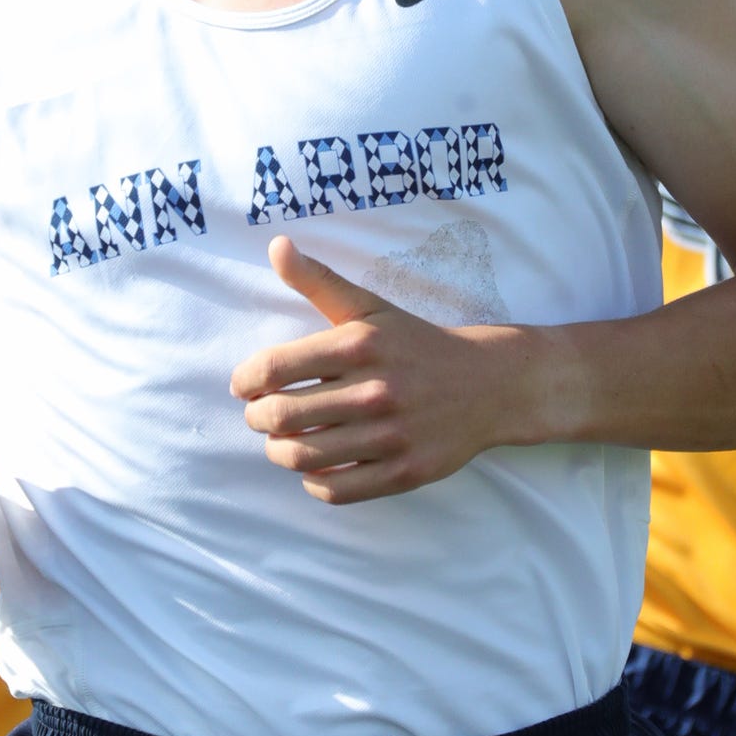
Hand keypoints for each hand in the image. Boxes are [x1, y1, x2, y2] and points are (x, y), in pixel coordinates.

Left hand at [229, 237, 509, 504]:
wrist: (490, 384)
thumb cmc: (416, 343)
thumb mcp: (370, 306)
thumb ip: (318, 280)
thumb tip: (275, 245)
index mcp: (360, 345)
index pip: (273, 369)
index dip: (245, 381)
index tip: (245, 386)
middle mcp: (375, 390)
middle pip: (281, 417)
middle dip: (257, 419)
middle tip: (260, 416)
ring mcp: (391, 435)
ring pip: (303, 457)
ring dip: (279, 452)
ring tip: (282, 441)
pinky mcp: (404, 472)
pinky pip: (336, 490)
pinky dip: (313, 481)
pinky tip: (315, 467)